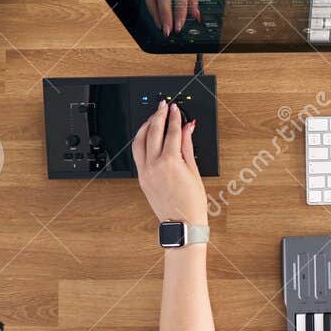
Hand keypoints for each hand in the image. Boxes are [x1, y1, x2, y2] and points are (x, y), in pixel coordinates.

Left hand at [131, 102, 206, 222]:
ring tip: (153, 118)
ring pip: (139, 142)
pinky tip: (147, 136)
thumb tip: (187, 129)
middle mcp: (154, 166)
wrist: (182, 223)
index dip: (174, 117)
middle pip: (153, 132)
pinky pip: (137, 154)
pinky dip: (141, 141)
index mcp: (170, 163)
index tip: (175, 108)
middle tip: (163, 106)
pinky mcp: (142, 178)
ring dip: (145, 127)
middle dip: (158, 116)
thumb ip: (187, 146)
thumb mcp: (194, 171)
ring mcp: (145, 172)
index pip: (171, 132)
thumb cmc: (192, 203)